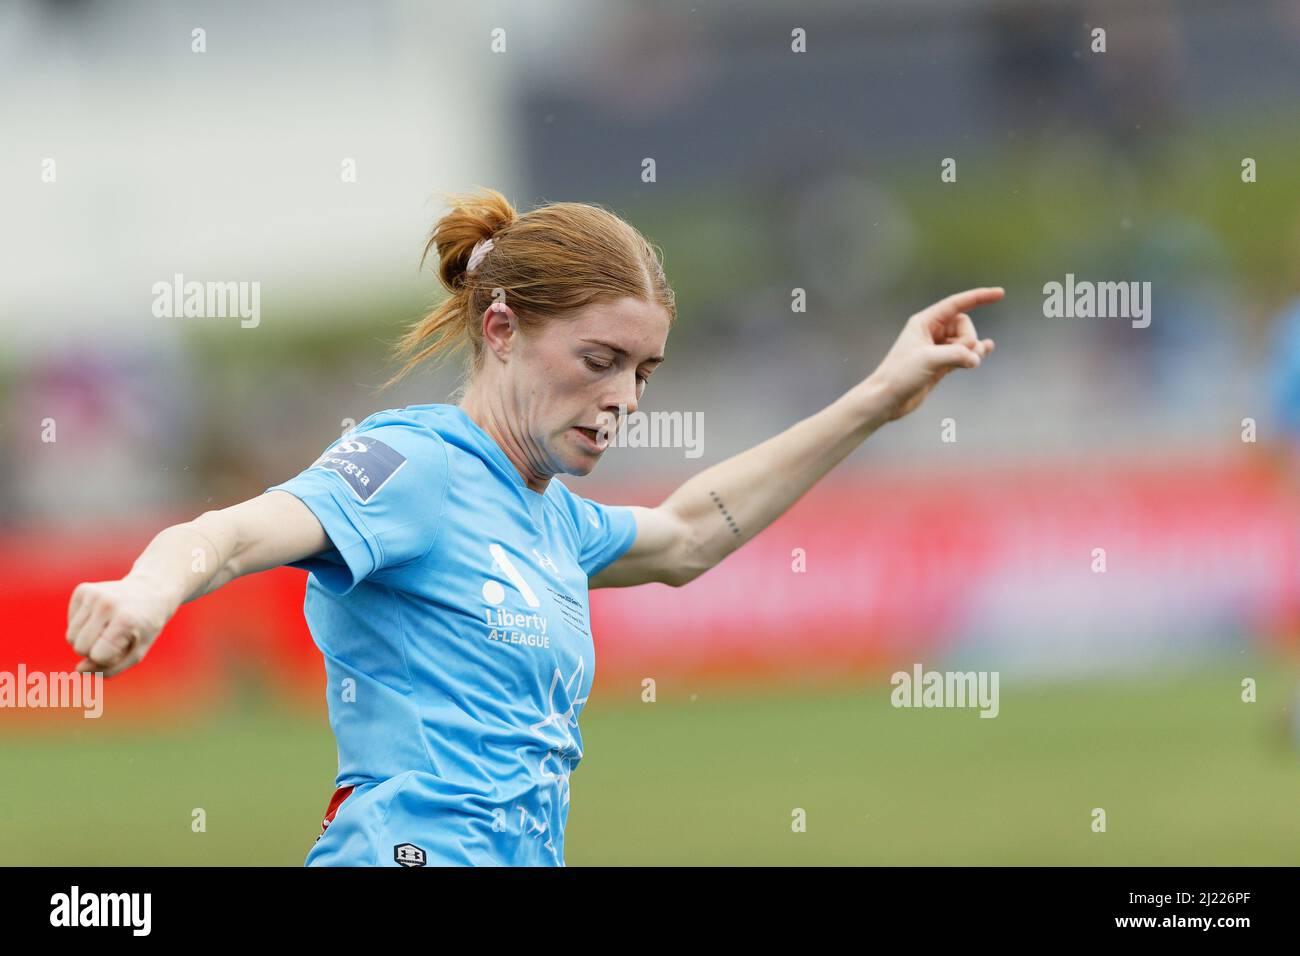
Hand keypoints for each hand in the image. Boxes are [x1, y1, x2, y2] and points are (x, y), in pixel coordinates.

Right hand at [66, 577, 176, 677]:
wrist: (150, 591)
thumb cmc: (144, 627)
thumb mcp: (137, 652)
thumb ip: (109, 669)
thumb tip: (79, 670)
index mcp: (125, 620)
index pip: (97, 656)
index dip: (109, 657)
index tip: (125, 645)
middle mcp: (107, 604)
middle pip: (79, 647)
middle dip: (94, 649)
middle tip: (116, 636)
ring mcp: (93, 594)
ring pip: (70, 636)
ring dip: (87, 639)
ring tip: (109, 626)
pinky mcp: (82, 590)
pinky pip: (70, 623)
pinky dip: (83, 625)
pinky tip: (102, 616)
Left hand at [862, 287, 1001, 421]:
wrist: (886, 399)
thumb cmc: (899, 375)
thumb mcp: (929, 360)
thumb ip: (956, 354)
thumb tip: (976, 358)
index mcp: (924, 322)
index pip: (957, 304)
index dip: (979, 297)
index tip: (1000, 293)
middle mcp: (931, 332)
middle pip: (965, 325)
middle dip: (969, 339)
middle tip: (957, 356)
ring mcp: (937, 349)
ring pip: (966, 341)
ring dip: (973, 350)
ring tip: (971, 362)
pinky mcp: (941, 365)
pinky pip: (964, 353)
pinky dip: (975, 352)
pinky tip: (988, 348)